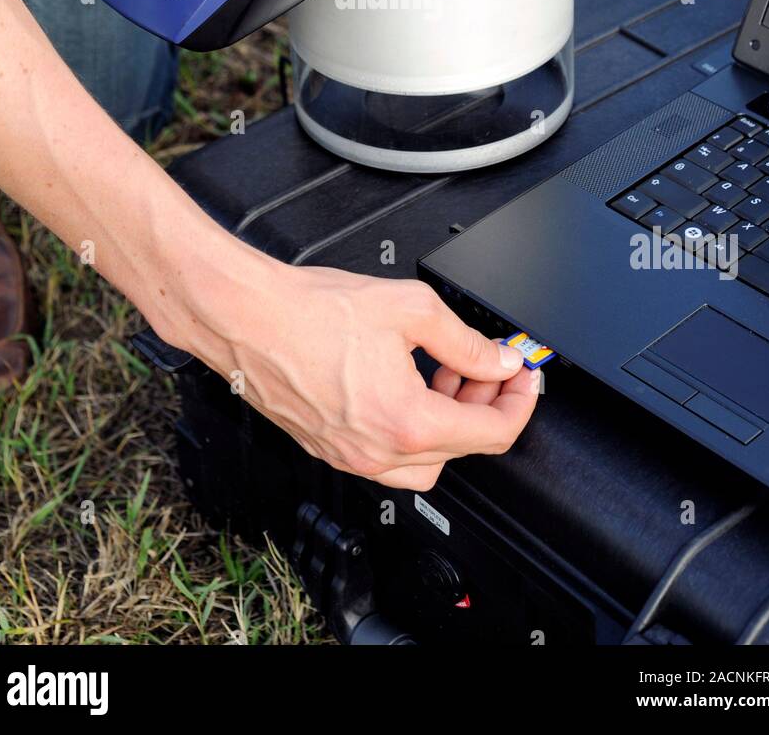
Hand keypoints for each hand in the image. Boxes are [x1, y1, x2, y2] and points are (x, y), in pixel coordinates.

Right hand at [173, 246, 540, 490]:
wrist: (246, 317)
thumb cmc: (309, 311)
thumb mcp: (410, 308)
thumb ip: (466, 340)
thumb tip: (497, 359)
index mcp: (406, 422)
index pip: (492, 434)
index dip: (519, 402)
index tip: (523, 376)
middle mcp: (378, 452)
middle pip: (462, 449)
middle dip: (484, 404)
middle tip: (487, 364)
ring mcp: (350, 456)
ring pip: (425, 460)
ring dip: (447, 419)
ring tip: (445, 370)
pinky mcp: (328, 447)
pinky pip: (387, 453)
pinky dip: (410, 423)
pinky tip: (405, 379)